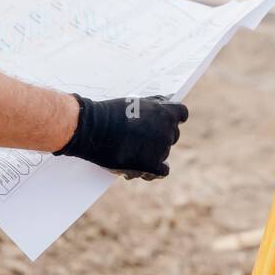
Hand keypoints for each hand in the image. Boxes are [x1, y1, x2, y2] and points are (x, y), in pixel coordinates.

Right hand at [53, 94, 188, 179]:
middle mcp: (167, 130)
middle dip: (160, 136)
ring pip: (164, 153)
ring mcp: (160, 148)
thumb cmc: (111, 113)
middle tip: (142, 138)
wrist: (93, 128)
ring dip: (152, 154)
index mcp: (165, 112)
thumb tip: (166, 102)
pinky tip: (144, 170)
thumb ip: (154, 104)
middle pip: (173, 135)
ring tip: (132, 152)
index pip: (182, 114)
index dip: (174, 118)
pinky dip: (154, 171)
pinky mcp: (151, 165)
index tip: (166, 121)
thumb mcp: (136, 102)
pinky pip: (161, 171)